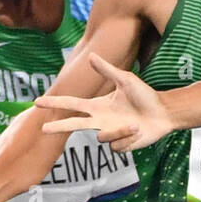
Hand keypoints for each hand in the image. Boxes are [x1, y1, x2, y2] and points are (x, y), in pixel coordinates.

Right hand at [35, 53, 171, 150]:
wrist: (163, 113)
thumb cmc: (145, 96)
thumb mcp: (126, 80)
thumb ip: (108, 71)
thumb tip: (91, 56)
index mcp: (98, 106)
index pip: (72, 104)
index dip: (56, 102)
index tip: (38, 101)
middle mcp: (100, 120)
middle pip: (73, 125)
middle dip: (59, 127)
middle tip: (43, 129)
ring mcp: (109, 133)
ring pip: (103, 137)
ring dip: (120, 130)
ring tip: (135, 123)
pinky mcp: (120, 145)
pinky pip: (117, 145)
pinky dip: (129, 137)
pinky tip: (138, 131)